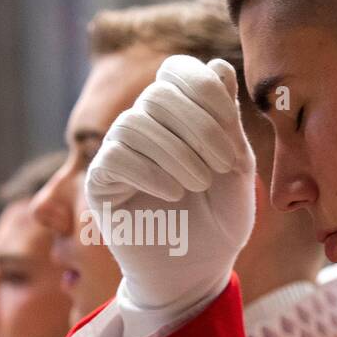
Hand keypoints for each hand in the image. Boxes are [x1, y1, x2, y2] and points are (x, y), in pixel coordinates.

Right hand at [85, 55, 255, 336]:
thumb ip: (228, 119)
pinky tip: (173, 194)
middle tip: (224, 166)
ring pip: (135, 123)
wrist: (196, 271)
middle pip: (157, 94)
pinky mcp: (100, 183)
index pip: (177, 70)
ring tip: (199, 184)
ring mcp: (118, 151)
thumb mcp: (236, 168)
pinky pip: (115, 157)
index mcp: (177, 113)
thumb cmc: (219, 219)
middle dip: (198, 127)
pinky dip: (149, 172)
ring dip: (176, 152)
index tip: (234, 140)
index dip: (206, 93)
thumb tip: (218, 64)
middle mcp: (143, 125)